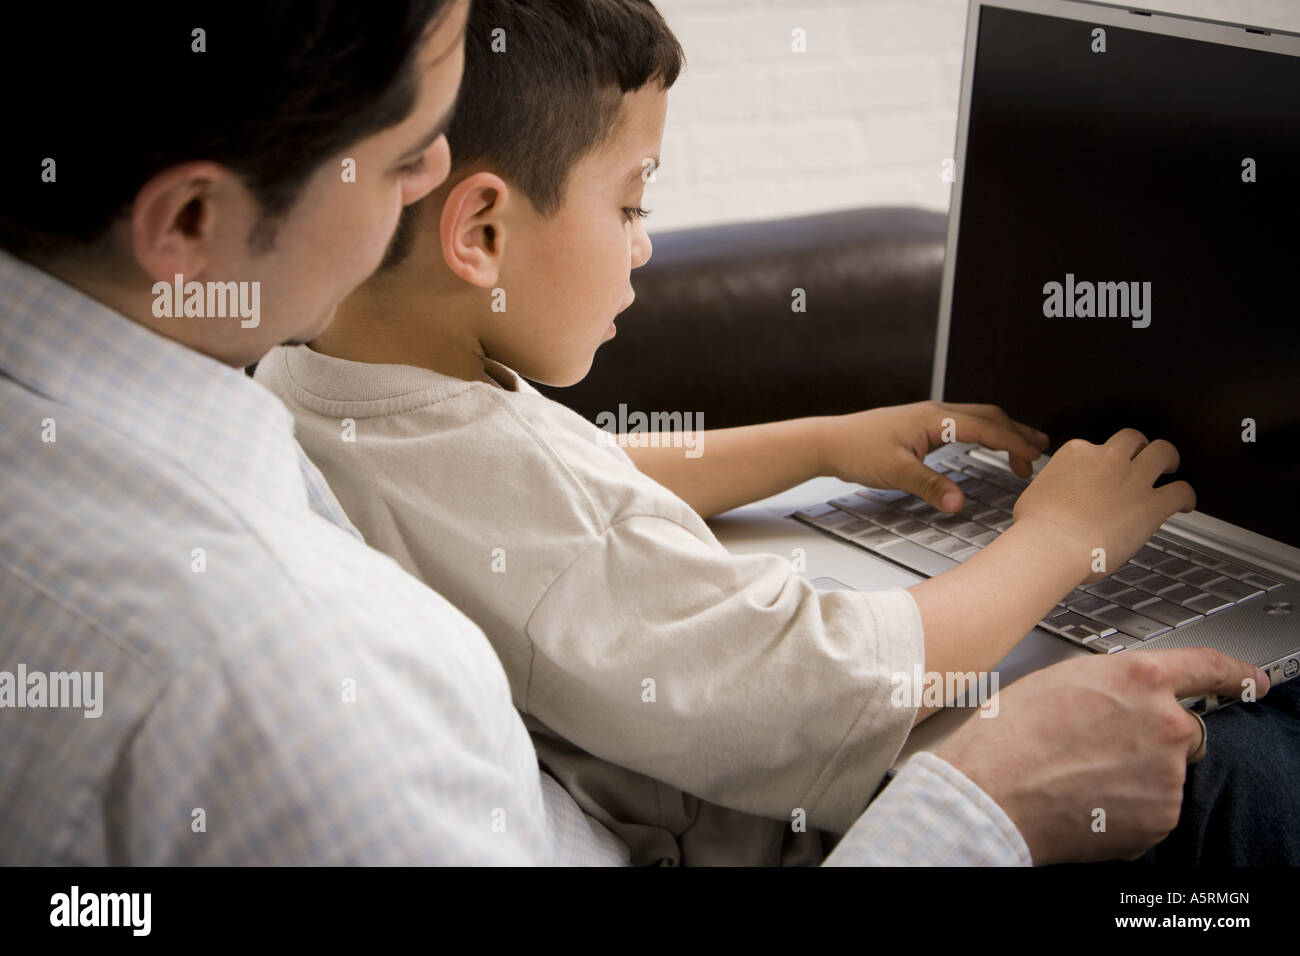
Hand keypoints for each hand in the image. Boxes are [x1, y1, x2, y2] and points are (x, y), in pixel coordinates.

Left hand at [820, 401, 1048, 512]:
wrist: (829, 442)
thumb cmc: (857, 450)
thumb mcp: (896, 472)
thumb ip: (930, 486)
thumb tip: (958, 503)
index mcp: (934, 418)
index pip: (985, 427)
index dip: (1013, 443)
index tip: (1035, 458)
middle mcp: (934, 413)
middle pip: (987, 416)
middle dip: (1016, 432)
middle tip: (1041, 451)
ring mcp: (927, 418)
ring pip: (975, 419)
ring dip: (1001, 431)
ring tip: (1023, 448)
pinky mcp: (920, 427)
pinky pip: (961, 425)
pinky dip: (982, 434)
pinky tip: (985, 446)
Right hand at [935, 648, 1269, 864]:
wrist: (992, 793)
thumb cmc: (1009, 735)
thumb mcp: (1059, 680)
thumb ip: (1110, 684)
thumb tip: (1123, 697)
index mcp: (1138, 678)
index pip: (1208, 668)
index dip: (1234, 673)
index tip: (1253, 680)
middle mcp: (1165, 722)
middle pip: (1184, 730)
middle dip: (1153, 740)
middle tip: (1099, 750)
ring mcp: (1168, 773)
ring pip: (1165, 773)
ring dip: (1137, 777)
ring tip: (1080, 777)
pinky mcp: (1161, 816)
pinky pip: (1155, 809)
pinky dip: (1129, 809)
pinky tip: (1087, 801)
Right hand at [1012, 428, 1195, 585]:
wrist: (1051, 545)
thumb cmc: (1036, 528)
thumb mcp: (1033, 496)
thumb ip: (1051, 489)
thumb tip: (1049, 498)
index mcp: (1077, 453)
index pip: (1095, 447)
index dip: (1101, 461)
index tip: (1102, 474)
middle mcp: (1107, 458)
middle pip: (1133, 439)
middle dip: (1140, 447)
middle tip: (1143, 458)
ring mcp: (1132, 479)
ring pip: (1163, 452)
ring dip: (1169, 459)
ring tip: (1170, 468)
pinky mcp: (1152, 504)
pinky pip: (1181, 491)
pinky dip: (1187, 496)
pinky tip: (1185, 504)